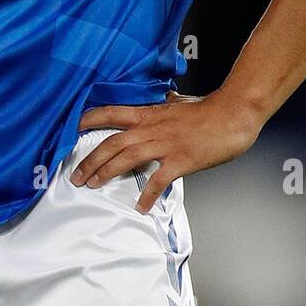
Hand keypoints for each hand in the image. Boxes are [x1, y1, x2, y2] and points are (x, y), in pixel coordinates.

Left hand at [72, 89, 263, 212]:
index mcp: (150, 114)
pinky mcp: (180, 161)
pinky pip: (158, 180)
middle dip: (90, 160)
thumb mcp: (181, 102)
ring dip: (106, 173)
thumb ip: (167, 104)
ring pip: (127, 159)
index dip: (89, 120)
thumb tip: (164, 99)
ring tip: (92, 185)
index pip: (112, 113)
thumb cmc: (210, 108)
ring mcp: (165, 145)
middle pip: (112, 143)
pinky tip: (141, 207)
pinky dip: (147, 194)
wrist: (233, 113)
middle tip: (77, 175)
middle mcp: (151, 129)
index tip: (72, 128)